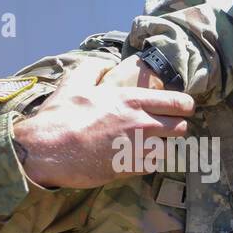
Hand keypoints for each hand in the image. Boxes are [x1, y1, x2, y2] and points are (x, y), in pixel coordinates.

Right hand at [14, 59, 194, 188]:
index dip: (184, 106)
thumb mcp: (74, 83)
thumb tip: (105, 64)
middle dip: (177, 126)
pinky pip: (154, 165)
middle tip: (165, 126)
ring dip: (162, 146)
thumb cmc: (60, 116)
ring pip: (171, 148)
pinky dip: (148, 162)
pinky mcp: (133, 168)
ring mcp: (140, 149)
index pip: (179, 103)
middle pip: (182, 127)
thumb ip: (93, 69)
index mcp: (132, 101)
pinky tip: (134, 156)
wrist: (47, 151)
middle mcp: (142, 124)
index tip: (181, 108)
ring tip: (148, 143)